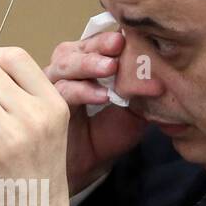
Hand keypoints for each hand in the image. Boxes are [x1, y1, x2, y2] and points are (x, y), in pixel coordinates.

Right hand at [43, 31, 146, 193]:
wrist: (85, 170)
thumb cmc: (104, 139)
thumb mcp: (132, 114)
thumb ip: (142, 94)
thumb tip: (160, 76)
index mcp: (89, 67)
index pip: (97, 43)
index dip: (112, 38)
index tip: (130, 36)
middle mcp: (67, 71)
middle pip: (78, 46)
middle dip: (99, 44)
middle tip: (119, 44)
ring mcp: (53, 86)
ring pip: (65, 63)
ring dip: (89, 62)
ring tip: (111, 67)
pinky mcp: (45, 104)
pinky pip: (60, 90)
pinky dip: (82, 90)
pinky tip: (102, 96)